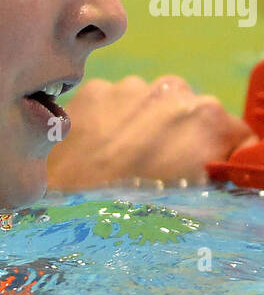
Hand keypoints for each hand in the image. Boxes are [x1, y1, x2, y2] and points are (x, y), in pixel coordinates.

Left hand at [45, 75, 255, 189]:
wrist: (62, 200)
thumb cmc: (132, 208)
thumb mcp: (192, 197)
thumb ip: (216, 170)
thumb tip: (227, 164)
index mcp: (208, 118)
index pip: (233, 132)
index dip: (221, 152)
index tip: (206, 169)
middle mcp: (174, 91)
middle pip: (191, 113)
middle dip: (180, 136)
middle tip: (157, 169)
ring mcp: (132, 86)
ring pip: (151, 103)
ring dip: (144, 125)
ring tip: (122, 160)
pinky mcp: (96, 89)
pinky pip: (114, 101)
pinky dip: (111, 120)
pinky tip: (99, 148)